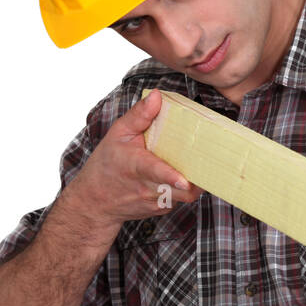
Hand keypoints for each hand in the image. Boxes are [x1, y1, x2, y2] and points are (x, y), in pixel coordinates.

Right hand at [70, 90, 204, 224]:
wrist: (95, 201)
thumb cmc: (107, 164)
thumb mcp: (118, 134)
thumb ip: (139, 115)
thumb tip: (158, 96)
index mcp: (136, 165)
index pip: (155, 172)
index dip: (171, 176)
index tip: (184, 179)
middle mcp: (147, 188)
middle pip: (181, 190)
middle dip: (197, 180)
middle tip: (209, 163)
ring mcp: (155, 202)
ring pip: (184, 196)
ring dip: (194, 183)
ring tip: (198, 166)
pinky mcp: (161, 209)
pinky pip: (179, 199)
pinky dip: (183, 188)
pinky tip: (182, 175)